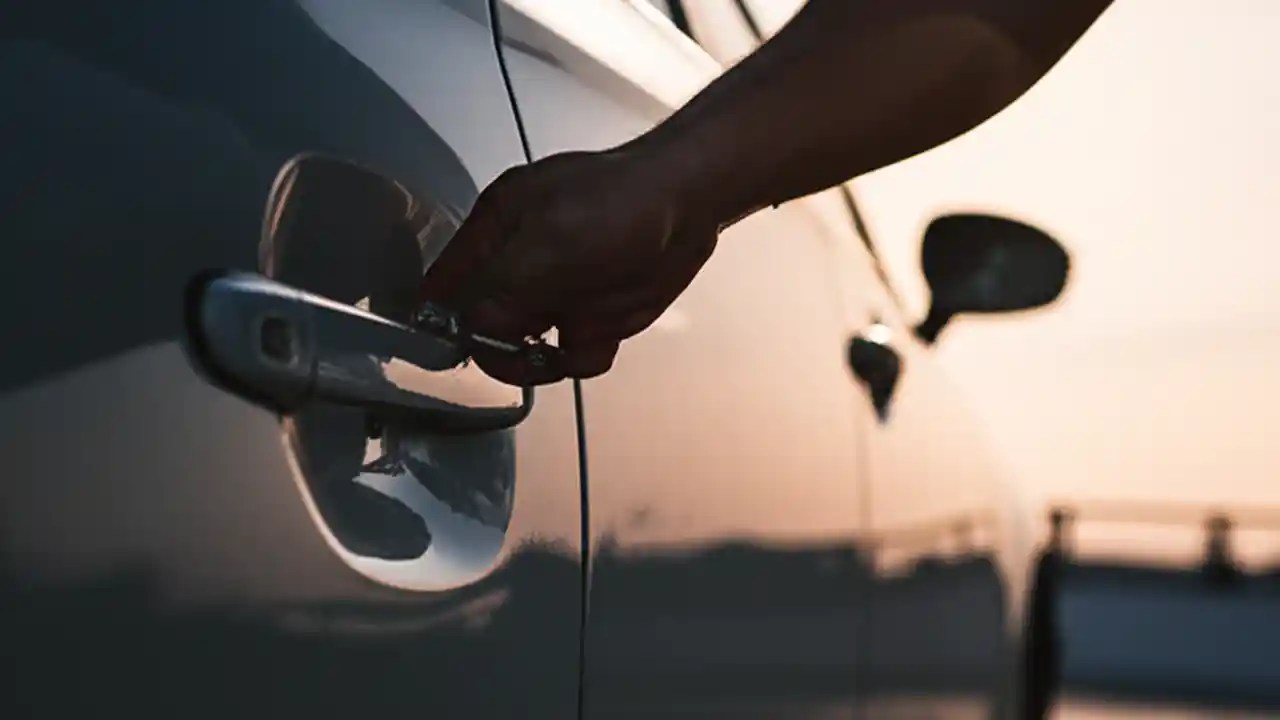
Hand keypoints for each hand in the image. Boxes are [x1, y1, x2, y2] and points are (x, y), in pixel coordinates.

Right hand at [420, 149, 718, 385]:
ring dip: (545, 357)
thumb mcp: (550, 244)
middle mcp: (518, 263)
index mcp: (495, 230)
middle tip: (527, 353)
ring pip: (526, 346)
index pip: (447, 287)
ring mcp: (553, 290)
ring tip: (571, 344)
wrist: (689, 203)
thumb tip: (469, 326)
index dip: (446, 322)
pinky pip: (571, 352)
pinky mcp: (588, 311)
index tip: (460, 349)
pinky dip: (584, 356)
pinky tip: (601, 339)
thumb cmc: (624, 200)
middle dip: (503, 347)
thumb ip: (502, 288)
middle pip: (483, 326)